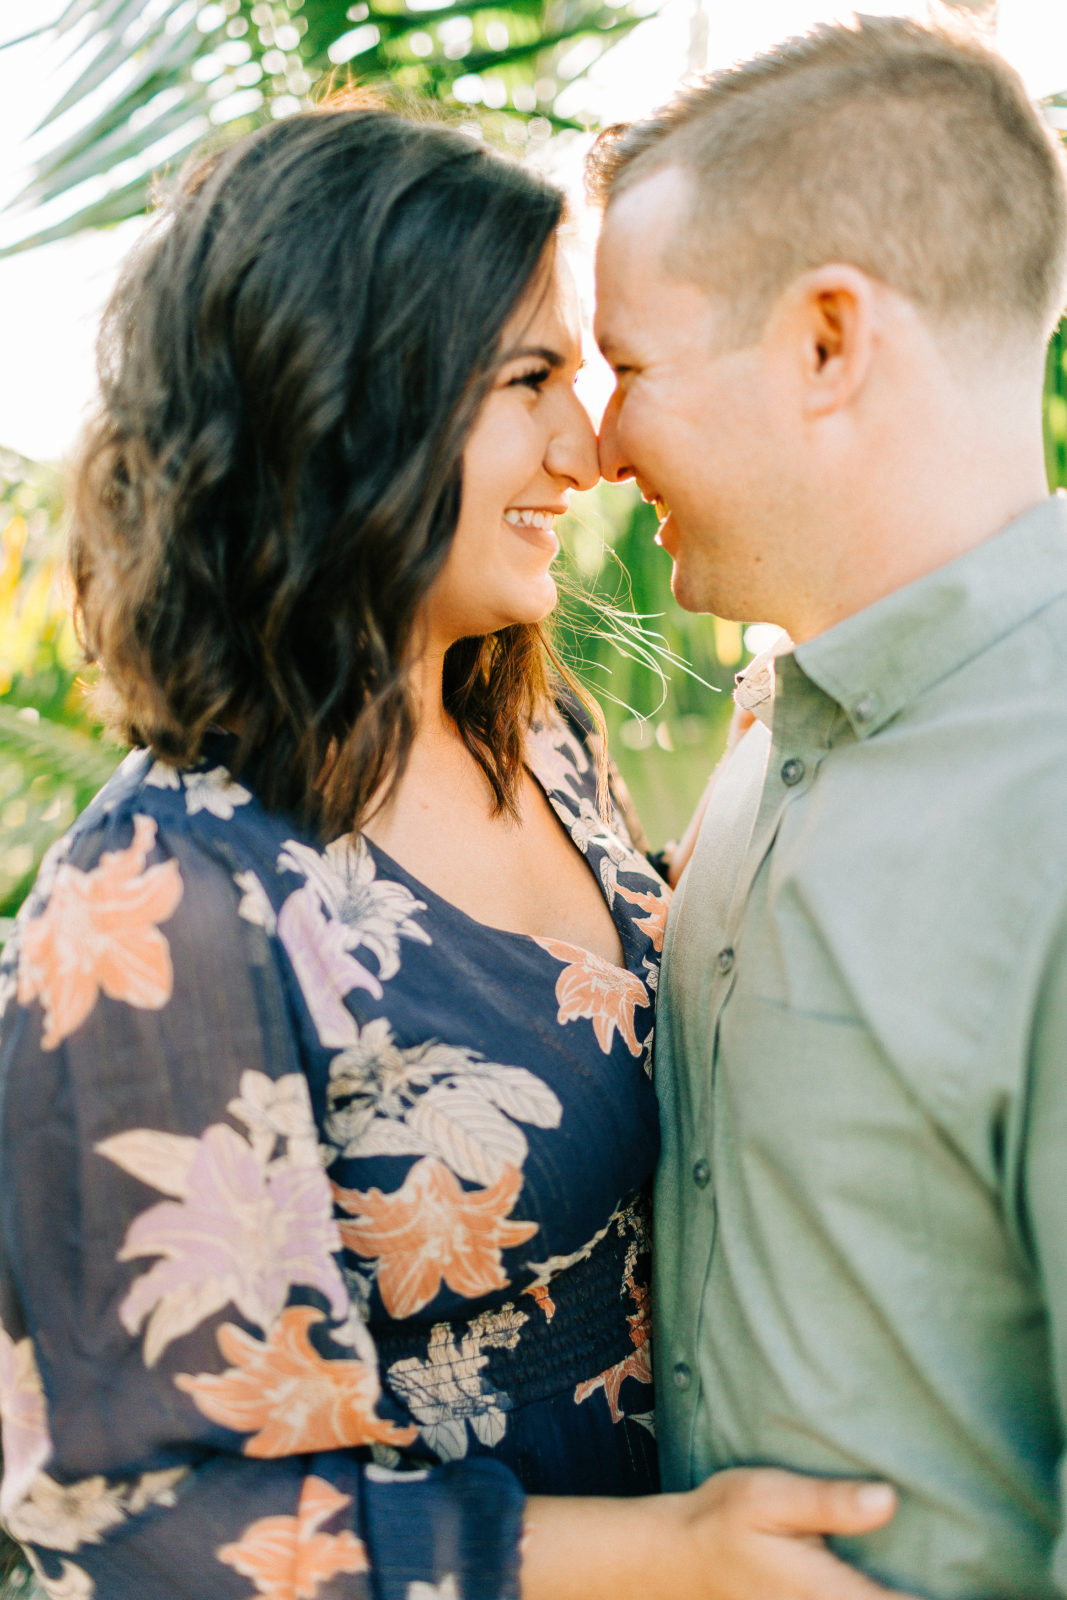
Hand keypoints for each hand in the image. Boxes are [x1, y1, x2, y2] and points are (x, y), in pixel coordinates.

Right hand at [522, 1468, 917, 1599]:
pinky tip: (895, 1578)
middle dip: (923, 1590)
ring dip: (900, 1593)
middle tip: (956, 1569)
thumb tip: (888, 1499)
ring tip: (937, 1576)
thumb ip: (828, 1502)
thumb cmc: (723, 1520)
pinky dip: (882, 1593)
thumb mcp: (769, 1496)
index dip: (941, 1597)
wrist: (680, 1556)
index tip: (977, 1577)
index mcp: (830, 1597)